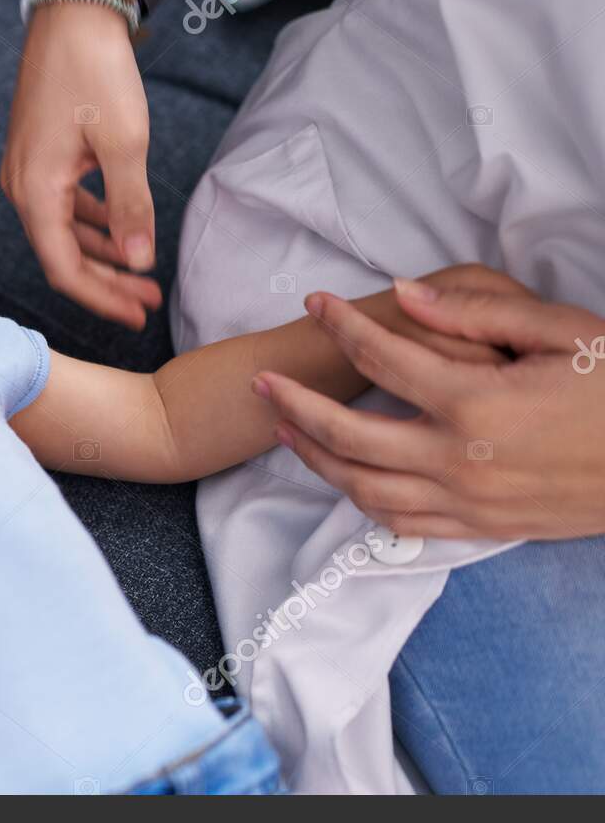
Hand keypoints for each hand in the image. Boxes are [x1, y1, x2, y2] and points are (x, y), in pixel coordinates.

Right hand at [0, 0, 160, 328]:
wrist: (73, 16)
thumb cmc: (95, 73)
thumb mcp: (125, 143)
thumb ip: (131, 207)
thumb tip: (138, 262)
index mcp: (35, 191)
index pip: (65, 269)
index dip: (102, 298)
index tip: (139, 315)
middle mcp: (22, 188)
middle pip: (63, 256)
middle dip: (107, 281)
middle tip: (149, 300)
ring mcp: (28, 173)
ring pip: (65, 233)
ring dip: (104, 254)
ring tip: (143, 272)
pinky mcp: (40, 158)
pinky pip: (65, 207)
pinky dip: (93, 225)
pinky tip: (122, 232)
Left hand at [254, 279, 604, 539]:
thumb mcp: (563, 331)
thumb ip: (475, 313)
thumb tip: (402, 293)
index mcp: (476, 402)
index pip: (381, 356)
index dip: (341, 324)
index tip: (316, 301)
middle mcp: (459, 459)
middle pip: (346, 433)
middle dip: (295, 403)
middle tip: (260, 382)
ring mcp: (467, 502)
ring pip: (362, 487)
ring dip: (314, 458)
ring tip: (285, 429)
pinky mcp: (481, 528)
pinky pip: (400, 523)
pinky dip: (360, 500)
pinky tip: (343, 477)